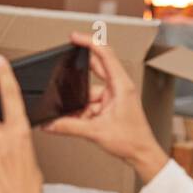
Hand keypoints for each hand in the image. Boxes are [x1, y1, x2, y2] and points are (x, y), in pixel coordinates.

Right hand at [43, 32, 168, 180]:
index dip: (89, 42)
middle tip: (63, 64)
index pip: (104, 55)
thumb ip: (69, 127)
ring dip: (78, 102)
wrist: (142, 155)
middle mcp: (118, 88)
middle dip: (78, 71)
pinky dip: (80, 110)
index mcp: (121, 85)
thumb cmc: (133, 141)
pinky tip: (74, 119)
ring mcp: (113, 97)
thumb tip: (50, 123)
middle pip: (95, 68)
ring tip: (73, 115)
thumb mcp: (96, 132)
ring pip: (88, 91)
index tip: (74, 37)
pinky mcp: (109, 106)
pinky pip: (89, 103)